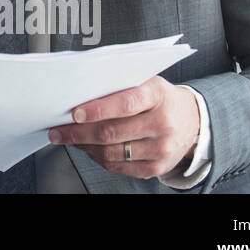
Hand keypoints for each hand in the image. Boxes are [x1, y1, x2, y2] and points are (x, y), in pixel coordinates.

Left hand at [48, 75, 200, 178]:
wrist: (192, 120)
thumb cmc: (159, 97)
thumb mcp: (145, 81)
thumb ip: (118, 85)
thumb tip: (79, 91)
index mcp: (157, 96)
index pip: (125, 104)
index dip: (98, 110)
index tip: (74, 113)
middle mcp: (163, 123)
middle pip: (112, 132)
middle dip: (78, 133)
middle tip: (58, 130)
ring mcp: (161, 148)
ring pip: (112, 152)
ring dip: (84, 147)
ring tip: (69, 139)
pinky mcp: (157, 167)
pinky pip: (119, 166)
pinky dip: (98, 158)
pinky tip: (89, 149)